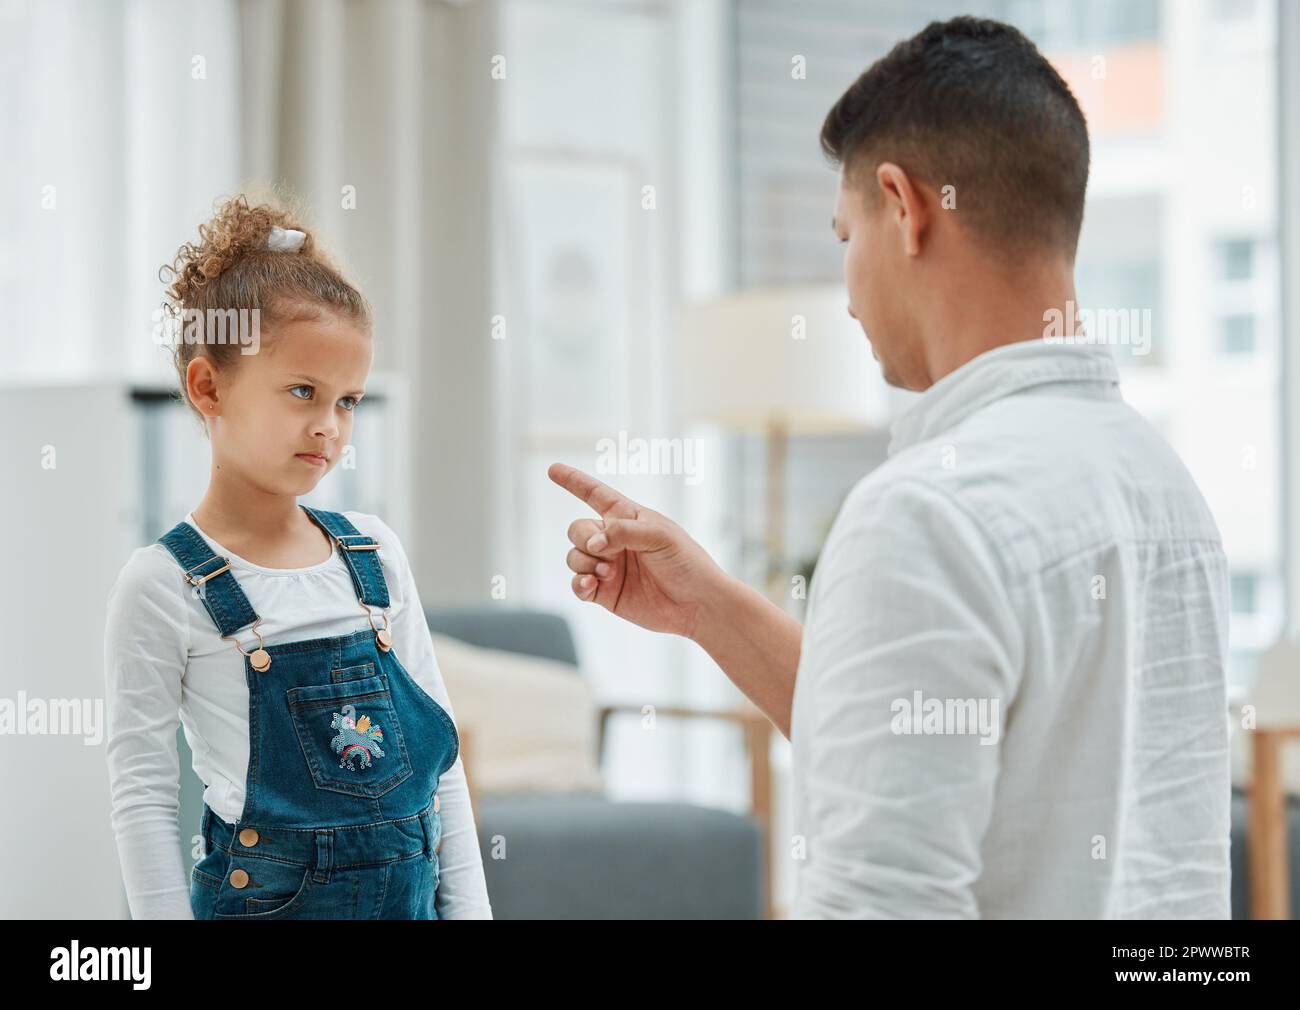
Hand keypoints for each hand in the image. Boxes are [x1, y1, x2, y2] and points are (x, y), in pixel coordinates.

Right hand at [547, 462, 729, 639]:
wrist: (698, 603)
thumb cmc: (686, 562)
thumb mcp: (660, 535)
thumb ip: (623, 532)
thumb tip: (592, 544)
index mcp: (628, 518)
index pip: (595, 495)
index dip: (573, 481)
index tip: (553, 469)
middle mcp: (614, 541)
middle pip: (577, 529)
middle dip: (583, 537)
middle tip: (607, 553)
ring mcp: (608, 567)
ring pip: (574, 556)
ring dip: (585, 562)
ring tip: (609, 573)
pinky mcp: (605, 593)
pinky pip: (577, 584)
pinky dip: (579, 583)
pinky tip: (592, 584)